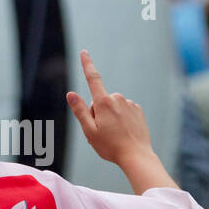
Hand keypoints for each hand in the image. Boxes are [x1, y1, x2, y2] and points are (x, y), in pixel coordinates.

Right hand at [66, 49, 153, 166]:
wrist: (137, 156)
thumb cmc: (110, 146)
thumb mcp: (89, 131)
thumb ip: (80, 111)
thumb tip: (71, 94)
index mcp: (104, 103)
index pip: (93, 79)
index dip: (87, 64)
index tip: (84, 52)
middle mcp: (118, 99)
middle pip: (100, 102)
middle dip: (97, 114)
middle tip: (101, 133)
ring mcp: (129, 104)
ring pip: (112, 108)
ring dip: (110, 118)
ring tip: (114, 136)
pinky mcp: (138, 110)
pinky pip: (124, 111)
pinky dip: (121, 120)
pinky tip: (124, 133)